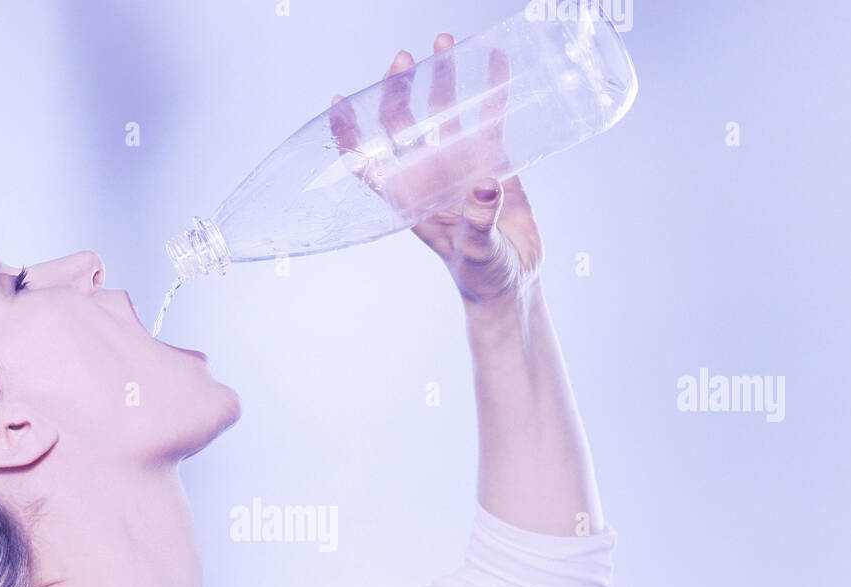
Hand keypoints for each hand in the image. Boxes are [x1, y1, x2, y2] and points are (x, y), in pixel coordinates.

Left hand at [330, 32, 542, 303]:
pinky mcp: (490, 161)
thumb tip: (484, 186)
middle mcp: (428, 176)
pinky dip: (491, 90)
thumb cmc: (483, 275)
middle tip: (405, 60)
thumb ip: (478, 223)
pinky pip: (489, 118)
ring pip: (442, 112)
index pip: (369, 163)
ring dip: (441, 78)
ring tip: (444, 41)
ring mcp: (458, 165)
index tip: (339, 100)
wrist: (512, 282)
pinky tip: (494, 60)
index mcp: (410, 200)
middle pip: (403, 125)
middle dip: (398, 90)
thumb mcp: (477, 253)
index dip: (350, 134)